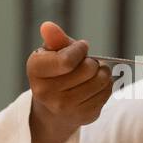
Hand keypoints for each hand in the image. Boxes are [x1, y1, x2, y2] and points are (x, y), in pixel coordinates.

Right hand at [27, 21, 112, 137]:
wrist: (52, 106)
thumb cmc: (55, 71)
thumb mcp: (52, 52)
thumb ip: (54, 38)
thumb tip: (48, 26)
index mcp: (36, 70)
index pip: (67, 60)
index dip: (80, 50)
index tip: (81, 48)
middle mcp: (46, 92)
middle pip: (88, 69)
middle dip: (92, 61)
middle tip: (87, 63)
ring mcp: (65, 108)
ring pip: (101, 80)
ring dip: (102, 72)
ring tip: (93, 72)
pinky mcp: (83, 116)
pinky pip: (107, 92)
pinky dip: (106, 85)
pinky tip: (95, 85)